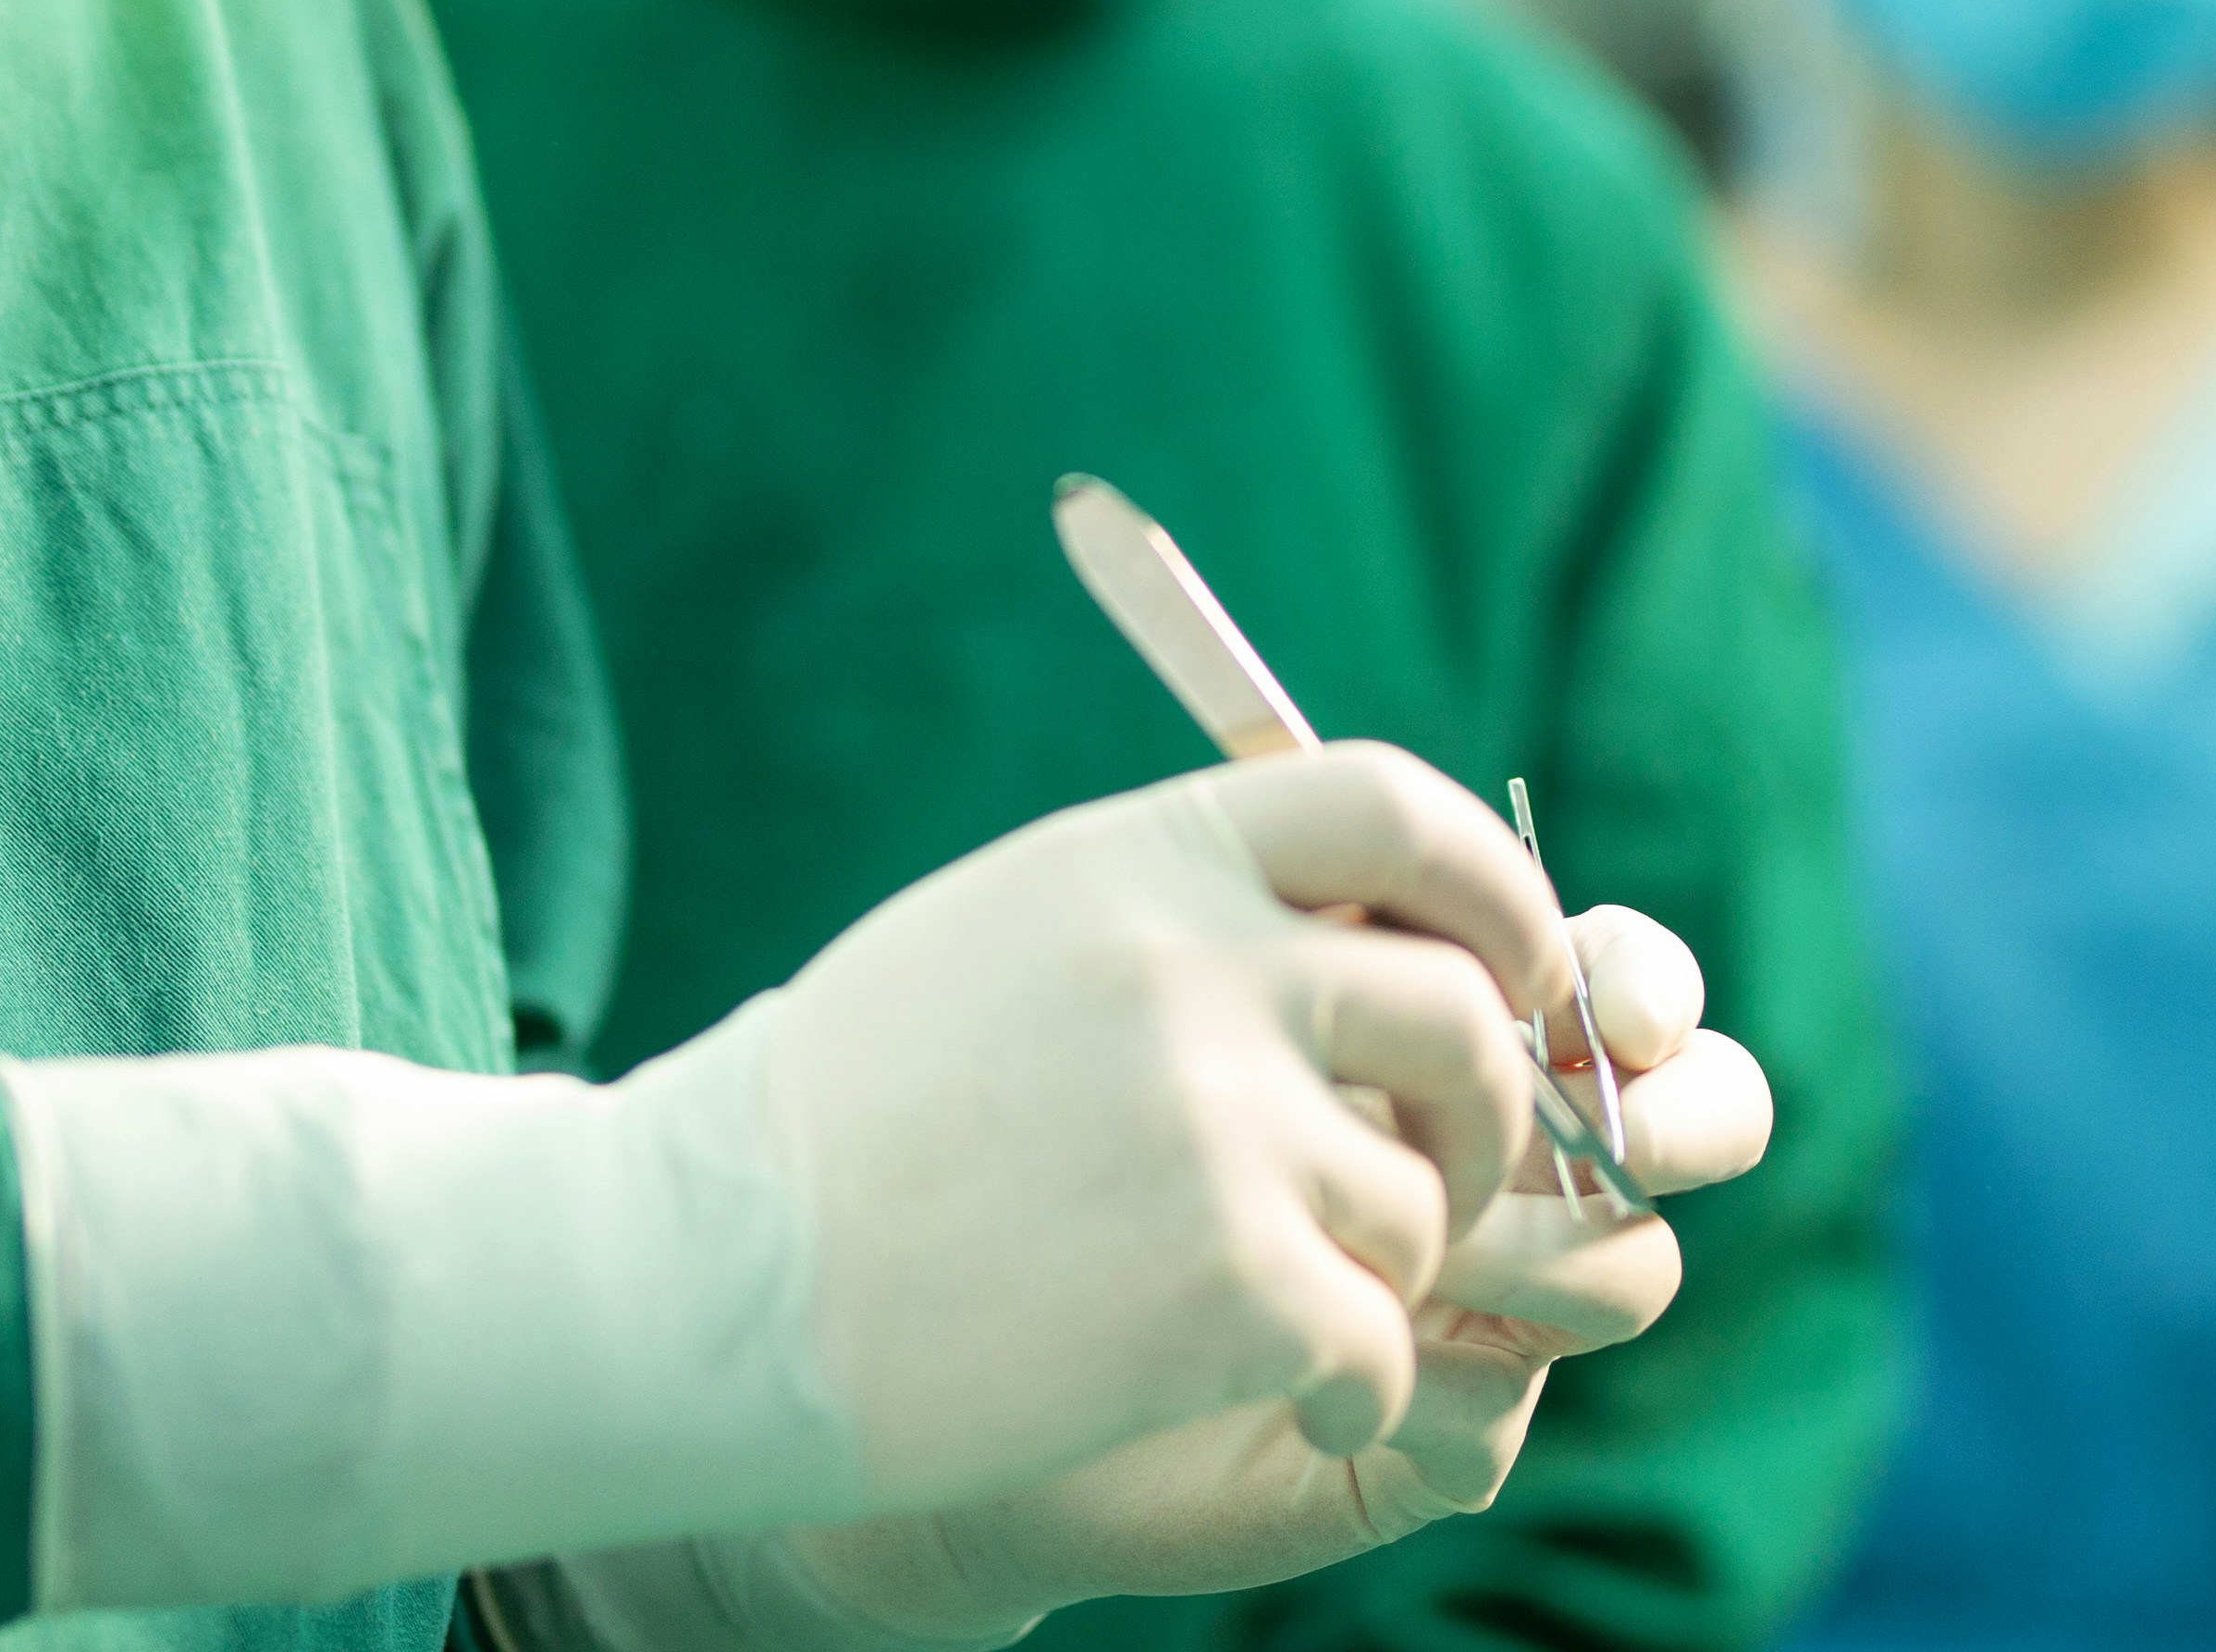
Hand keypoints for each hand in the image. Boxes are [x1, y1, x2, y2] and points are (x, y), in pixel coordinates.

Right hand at [756, 746, 1570, 1525]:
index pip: (1401, 809)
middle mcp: (1201, 965)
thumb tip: (1362, 915)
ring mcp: (1216, 1123)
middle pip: (1461, 1015)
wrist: (701, 1277)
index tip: (1513, 977)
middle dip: (1488, 1117)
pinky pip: (1376, 1345)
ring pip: (1421, 1206)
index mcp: (1151, 856)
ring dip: (1383, 1275)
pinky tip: (1286, 1407)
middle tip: (1442, 1189)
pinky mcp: (1223, 1283)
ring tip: (1288, 1313)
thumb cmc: (849, 1116)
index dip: (1496, 896)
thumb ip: (1184, 906)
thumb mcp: (1013, 931)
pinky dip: (1351, 1393)